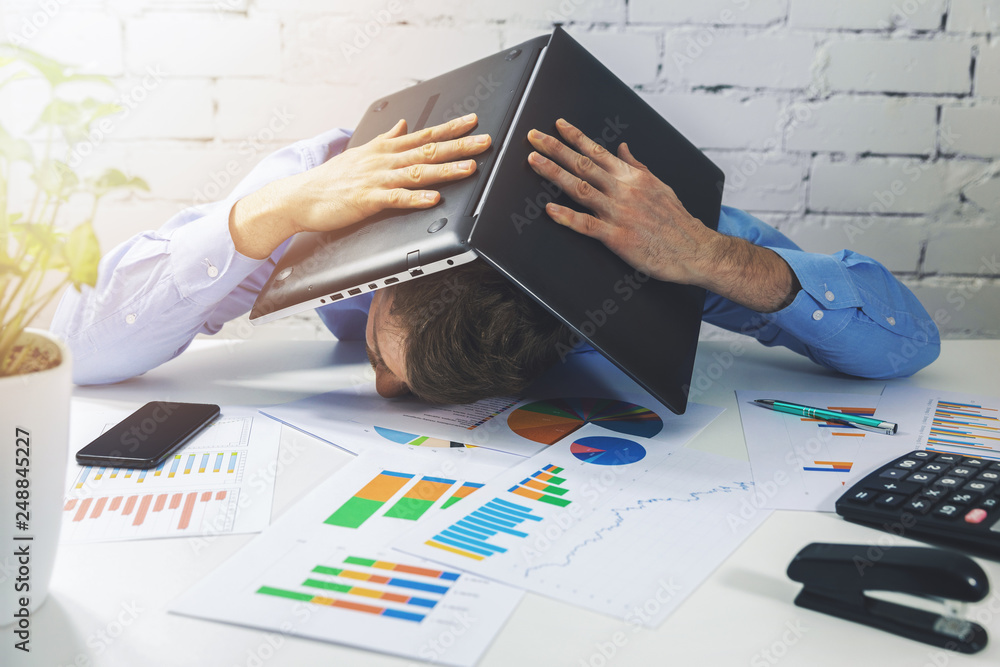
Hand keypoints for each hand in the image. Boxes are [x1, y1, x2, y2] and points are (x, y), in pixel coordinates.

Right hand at [231, 113, 491, 258]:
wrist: (302, 196)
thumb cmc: (333, 178)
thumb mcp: (362, 152)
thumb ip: (386, 139)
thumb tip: (403, 124)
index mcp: (386, 149)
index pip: (425, 135)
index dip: (451, 128)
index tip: (474, 121)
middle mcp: (385, 160)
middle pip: (429, 150)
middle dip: (460, 146)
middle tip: (485, 142)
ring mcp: (377, 179)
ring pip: (418, 172)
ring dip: (446, 170)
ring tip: (470, 169)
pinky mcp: (369, 200)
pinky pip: (397, 199)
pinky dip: (416, 197)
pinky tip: (434, 198)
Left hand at [526, 118, 797, 312]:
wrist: (695, 248)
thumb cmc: (677, 220)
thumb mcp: (660, 185)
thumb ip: (637, 166)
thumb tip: (622, 148)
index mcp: (632, 176)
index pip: (598, 151)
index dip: (575, 137)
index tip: (556, 126)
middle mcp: (624, 190)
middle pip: (582, 164)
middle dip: (555, 148)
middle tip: (533, 137)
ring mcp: (619, 212)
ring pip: (580, 188)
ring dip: (554, 173)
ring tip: (534, 161)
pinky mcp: (618, 237)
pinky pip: (588, 225)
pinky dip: (568, 217)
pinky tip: (550, 211)